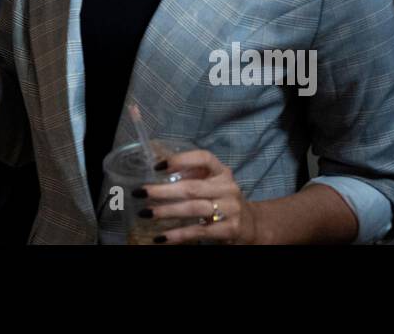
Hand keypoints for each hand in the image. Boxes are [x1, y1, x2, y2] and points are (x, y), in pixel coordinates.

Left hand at [138, 149, 259, 244]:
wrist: (253, 224)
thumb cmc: (224, 200)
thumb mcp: (214, 183)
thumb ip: (193, 175)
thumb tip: (159, 166)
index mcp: (222, 172)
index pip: (203, 158)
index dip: (180, 160)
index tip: (157, 166)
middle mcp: (228, 187)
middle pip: (192, 187)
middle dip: (163, 190)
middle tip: (140, 192)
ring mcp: (231, 209)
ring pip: (193, 208)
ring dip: (166, 211)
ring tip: (146, 213)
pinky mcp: (230, 229)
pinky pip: (198, 232)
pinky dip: (177, 235)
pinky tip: (161, 237)